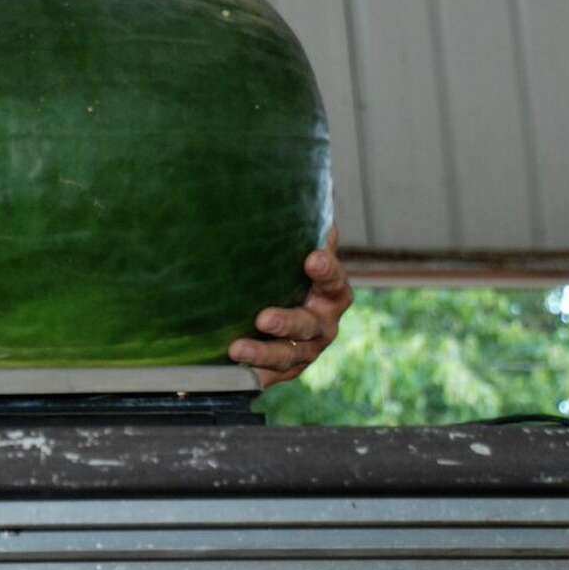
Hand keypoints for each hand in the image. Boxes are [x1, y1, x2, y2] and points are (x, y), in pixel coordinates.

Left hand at [228, 229, 352, 387]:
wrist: (288, 308)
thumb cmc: (293, 273)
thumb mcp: (300, 250)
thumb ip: (307, 228)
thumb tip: (312, 193)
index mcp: (332, 293)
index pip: (334, 281)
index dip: (326, 271)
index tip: (313, 258)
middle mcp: (323, 324)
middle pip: (309, 326)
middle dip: (287, 323)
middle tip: (264, 319)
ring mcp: (306, 351)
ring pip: (289, 356)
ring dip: (263, 353)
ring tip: (236, 349)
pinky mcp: (286, 369)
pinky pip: (271, 376)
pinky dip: (254, 375)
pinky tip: (234, 370)